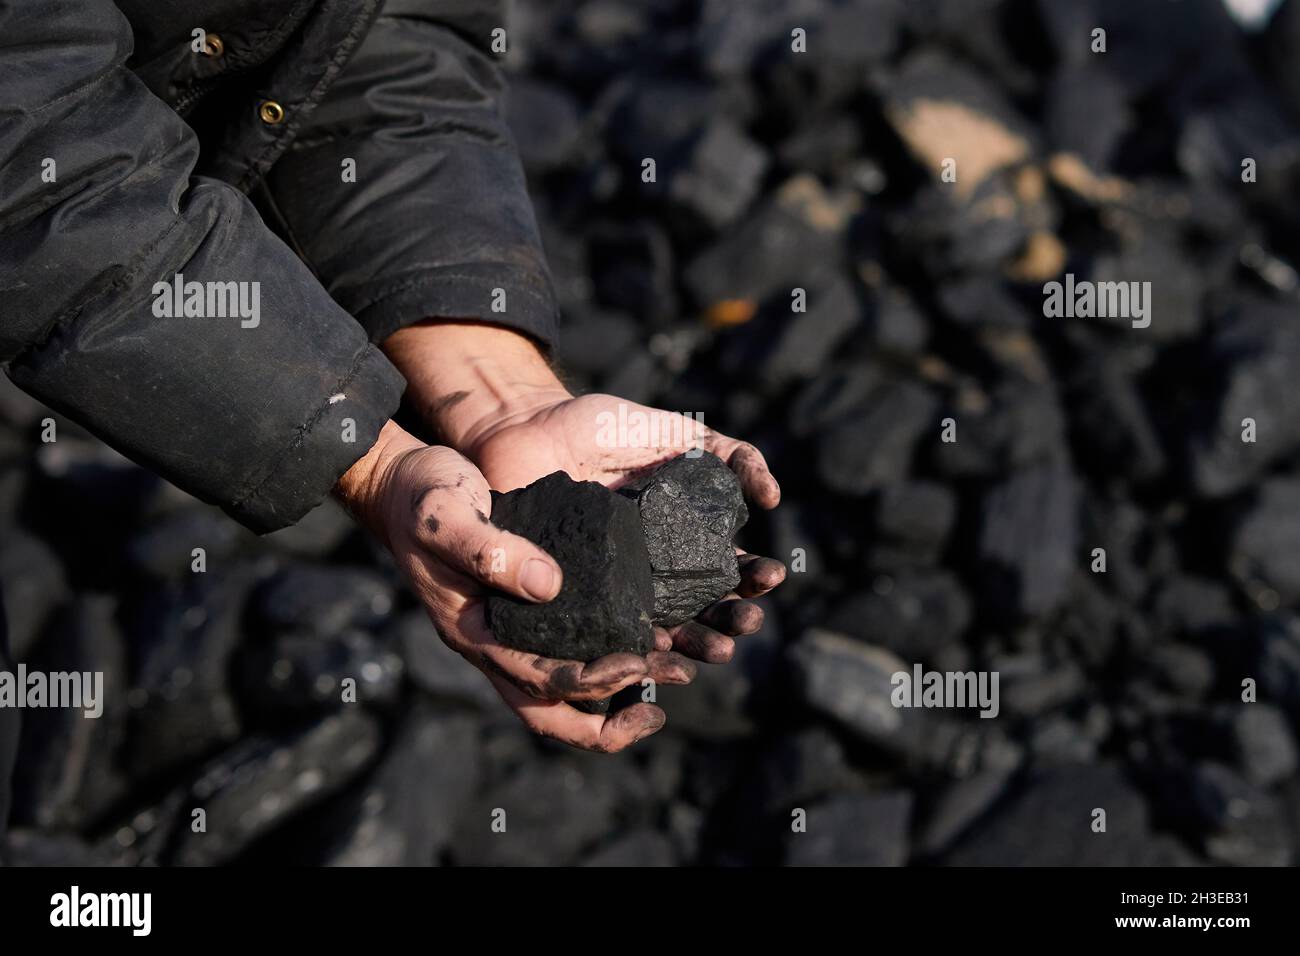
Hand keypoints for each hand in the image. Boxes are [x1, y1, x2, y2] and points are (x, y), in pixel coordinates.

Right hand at [334, 421, 694, 750]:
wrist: (405, 485)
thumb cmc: (421, 501)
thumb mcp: (446, 518)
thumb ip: (489, 552)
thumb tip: (548, 586)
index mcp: (474, 635)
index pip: (537, 683)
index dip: (589, 682)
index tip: (635, 663)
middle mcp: (497, 643)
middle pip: (553, 711)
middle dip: (609, 722)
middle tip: (663, 705)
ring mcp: (514, 628)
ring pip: (569, 684)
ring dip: (623, 686)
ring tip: (678, 663)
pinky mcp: (532, 600)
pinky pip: (576, 640)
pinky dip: (613, 644)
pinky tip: (655, 624)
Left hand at [383, 322, 786, 663]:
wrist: (526, 429)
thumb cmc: (602, 428)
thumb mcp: (676, 432)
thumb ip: (729, 454)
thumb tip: (773, 497)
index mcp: (683, 540)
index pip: (730, 570)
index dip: (754, 578)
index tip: (771, 576)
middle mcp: (654, 576)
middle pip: (703, 613)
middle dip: (731, 622)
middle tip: (745, 624)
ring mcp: (613, 593)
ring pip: (662, 635)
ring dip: (695, 649)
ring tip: (717, 651)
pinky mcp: (570, 602)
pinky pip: (601, 636)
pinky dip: (629, 649)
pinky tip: (653, 653)